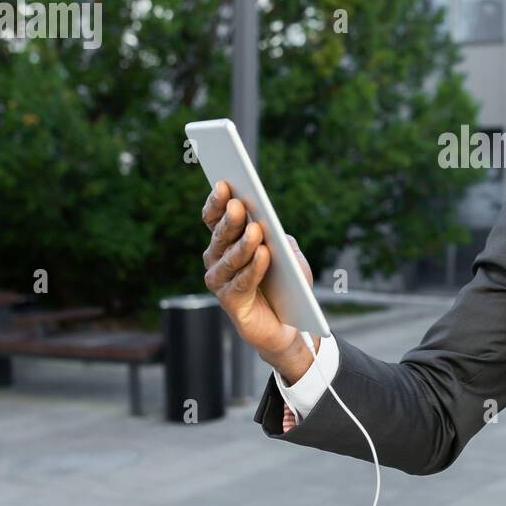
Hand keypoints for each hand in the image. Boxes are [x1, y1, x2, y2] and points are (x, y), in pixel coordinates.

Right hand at [201, 180, 319, 383]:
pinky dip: (254, 267)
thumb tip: (271, 227)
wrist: (290, 323)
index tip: (224, 182)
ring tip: (256, 230)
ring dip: (243, 243)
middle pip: (220, 235)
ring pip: (229, 258)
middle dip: (229, 219)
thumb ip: (281, 239)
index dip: (217, 201)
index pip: (214, 217)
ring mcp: (221, 281)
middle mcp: (217, 259)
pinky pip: (242, 281)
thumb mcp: (290, 256)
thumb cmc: (287, 284)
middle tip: (238, 204)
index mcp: (226, 241)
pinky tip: (263, 254)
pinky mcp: (231, 302)